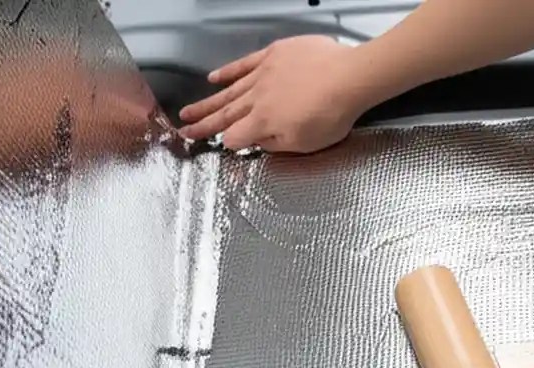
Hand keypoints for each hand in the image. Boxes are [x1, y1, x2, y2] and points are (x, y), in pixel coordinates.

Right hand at [178, 36, 371, 152]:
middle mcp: (257, 98)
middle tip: (184, 130)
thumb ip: (276, 144)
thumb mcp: (305, 144)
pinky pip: (245, 64)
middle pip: (225, 114)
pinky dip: (228, 71)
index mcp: (264, 123)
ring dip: (208, 102)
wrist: (350, 78)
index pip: (235, 136)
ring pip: (230, 90)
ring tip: (189, 110)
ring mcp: (264, 74)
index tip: (212, 146)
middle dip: (203, 124)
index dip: (225, 143)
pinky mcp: (273, 55)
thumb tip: (256, 141)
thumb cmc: (332, 115)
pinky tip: (214, 77)